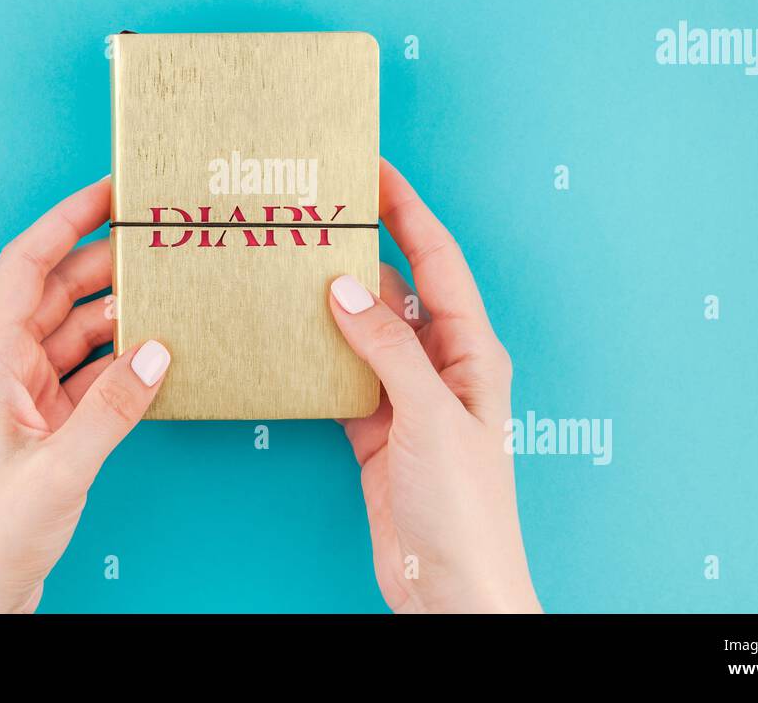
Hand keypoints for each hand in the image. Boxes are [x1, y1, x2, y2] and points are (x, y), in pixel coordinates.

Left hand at [0, 176, 170, 612]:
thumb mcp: (57, 469)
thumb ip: (112, 409)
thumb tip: (158, 350)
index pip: (27, 265)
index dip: (66, 220)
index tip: (109, 190)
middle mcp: (3, 367)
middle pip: (58, 291)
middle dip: (105, 261)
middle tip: (158, 239)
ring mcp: (24, 395)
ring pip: (78, 331)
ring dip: (118, 312)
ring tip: (168, 290)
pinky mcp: (45, 424)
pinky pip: (89, 372)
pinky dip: (121, 360)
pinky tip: (156, 353)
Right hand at [328, 159, 540, 612]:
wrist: (452, 589)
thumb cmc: (464, 507)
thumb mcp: (430, 417)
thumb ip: (388, 350)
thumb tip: (347, 287)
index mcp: (472, 351)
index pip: (439, 260)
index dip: (408, 210)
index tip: (373, 168)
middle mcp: (442, 365)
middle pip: (399, 288)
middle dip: (362, 247)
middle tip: (315, 211)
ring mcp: (407, 398)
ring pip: (364, 330)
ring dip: (332, 300)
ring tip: (290, 262)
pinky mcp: (375, 430)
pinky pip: (342, 375)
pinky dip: (315, 354)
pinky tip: (285, 335)